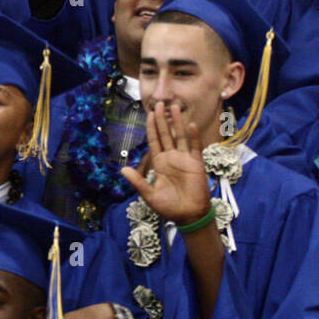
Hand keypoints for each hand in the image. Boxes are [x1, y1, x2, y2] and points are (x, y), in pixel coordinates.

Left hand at [121, 103, 209, 225]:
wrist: (188, 215)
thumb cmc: (169, 206)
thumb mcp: (149, 195)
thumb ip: (138, 182)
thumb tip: (122, 170)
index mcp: (159, 163)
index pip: (154, 141)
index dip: (152, 128)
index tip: (149, 114)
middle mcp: (171, 158)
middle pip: (166, 134)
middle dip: (163, 119)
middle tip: (160, 103)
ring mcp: (185, 159)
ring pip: (180, 136)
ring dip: (178, 122)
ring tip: (175, 107)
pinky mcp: (196, 164)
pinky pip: (195, 147)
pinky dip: (194, 137)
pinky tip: (192, 125)